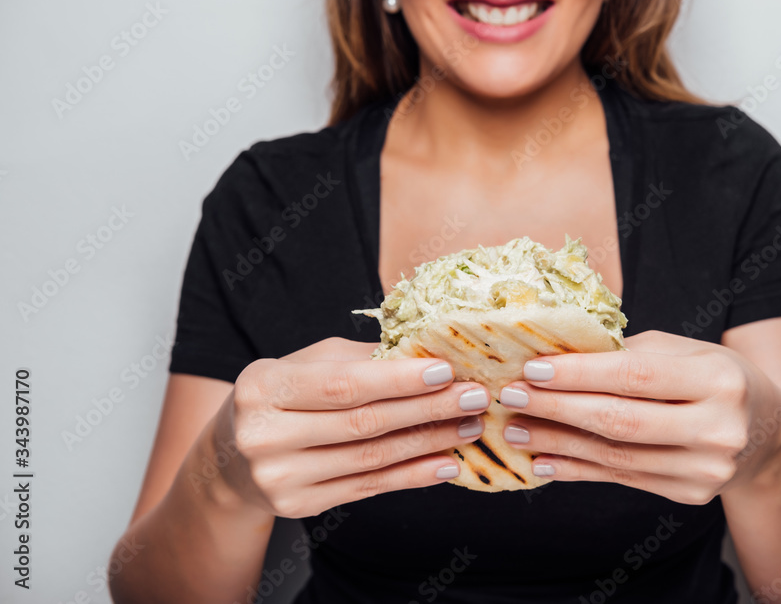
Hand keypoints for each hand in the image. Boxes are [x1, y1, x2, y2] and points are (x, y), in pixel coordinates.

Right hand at [209, 337, 490, 517]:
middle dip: (428, 409)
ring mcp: (280, 477)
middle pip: (364, 423)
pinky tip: (446, 463)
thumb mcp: (307, 364)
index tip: (446, 370)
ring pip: (372, 459)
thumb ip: (360, 358)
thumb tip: (427, 349)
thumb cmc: (281, 396)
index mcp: (264, 386)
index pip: (343, 385)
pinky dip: (413, 476)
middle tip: (474, 397)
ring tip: (468, 427)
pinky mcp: (299, 506)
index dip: (399, 379)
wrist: (231, 457)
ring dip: (430, 443)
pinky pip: (369, 488)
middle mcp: (265, 436)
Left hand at [497, 330, 780, 504]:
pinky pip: (621, 480)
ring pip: (615, 456)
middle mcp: (718, 429)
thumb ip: (627, 351)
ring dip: (557, 443)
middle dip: (557, 408)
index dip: (580, 373)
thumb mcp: (684, 351)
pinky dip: (577, 470)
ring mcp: (706, 469)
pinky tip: (544, 460)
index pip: (636, 375)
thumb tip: (555, 354)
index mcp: (718, 380)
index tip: (532, 368)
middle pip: (621, 419)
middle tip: (511, 397)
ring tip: (516, 430)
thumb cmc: (713, 378)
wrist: (764, 432)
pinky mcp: (690, 494)